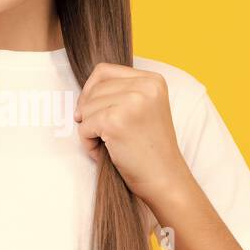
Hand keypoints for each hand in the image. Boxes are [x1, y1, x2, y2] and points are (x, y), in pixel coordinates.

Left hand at [73, 63, 191, 204]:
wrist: (165, 179)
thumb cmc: (150, 149)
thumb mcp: (144, 109)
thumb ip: (122, 92)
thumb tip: (84, 91)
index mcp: (153, 79)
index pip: (103, 70)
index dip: (91, 91)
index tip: (92, 111)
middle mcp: (145, 86)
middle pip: (93, 89)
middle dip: (89, 112)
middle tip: (101, 134)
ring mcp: (131, 102)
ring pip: (86, 107)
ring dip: (88, 129)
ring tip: (107, 145)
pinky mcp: (115, 121)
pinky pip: (84, 127)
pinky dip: (87, 142)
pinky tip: (103, 152)